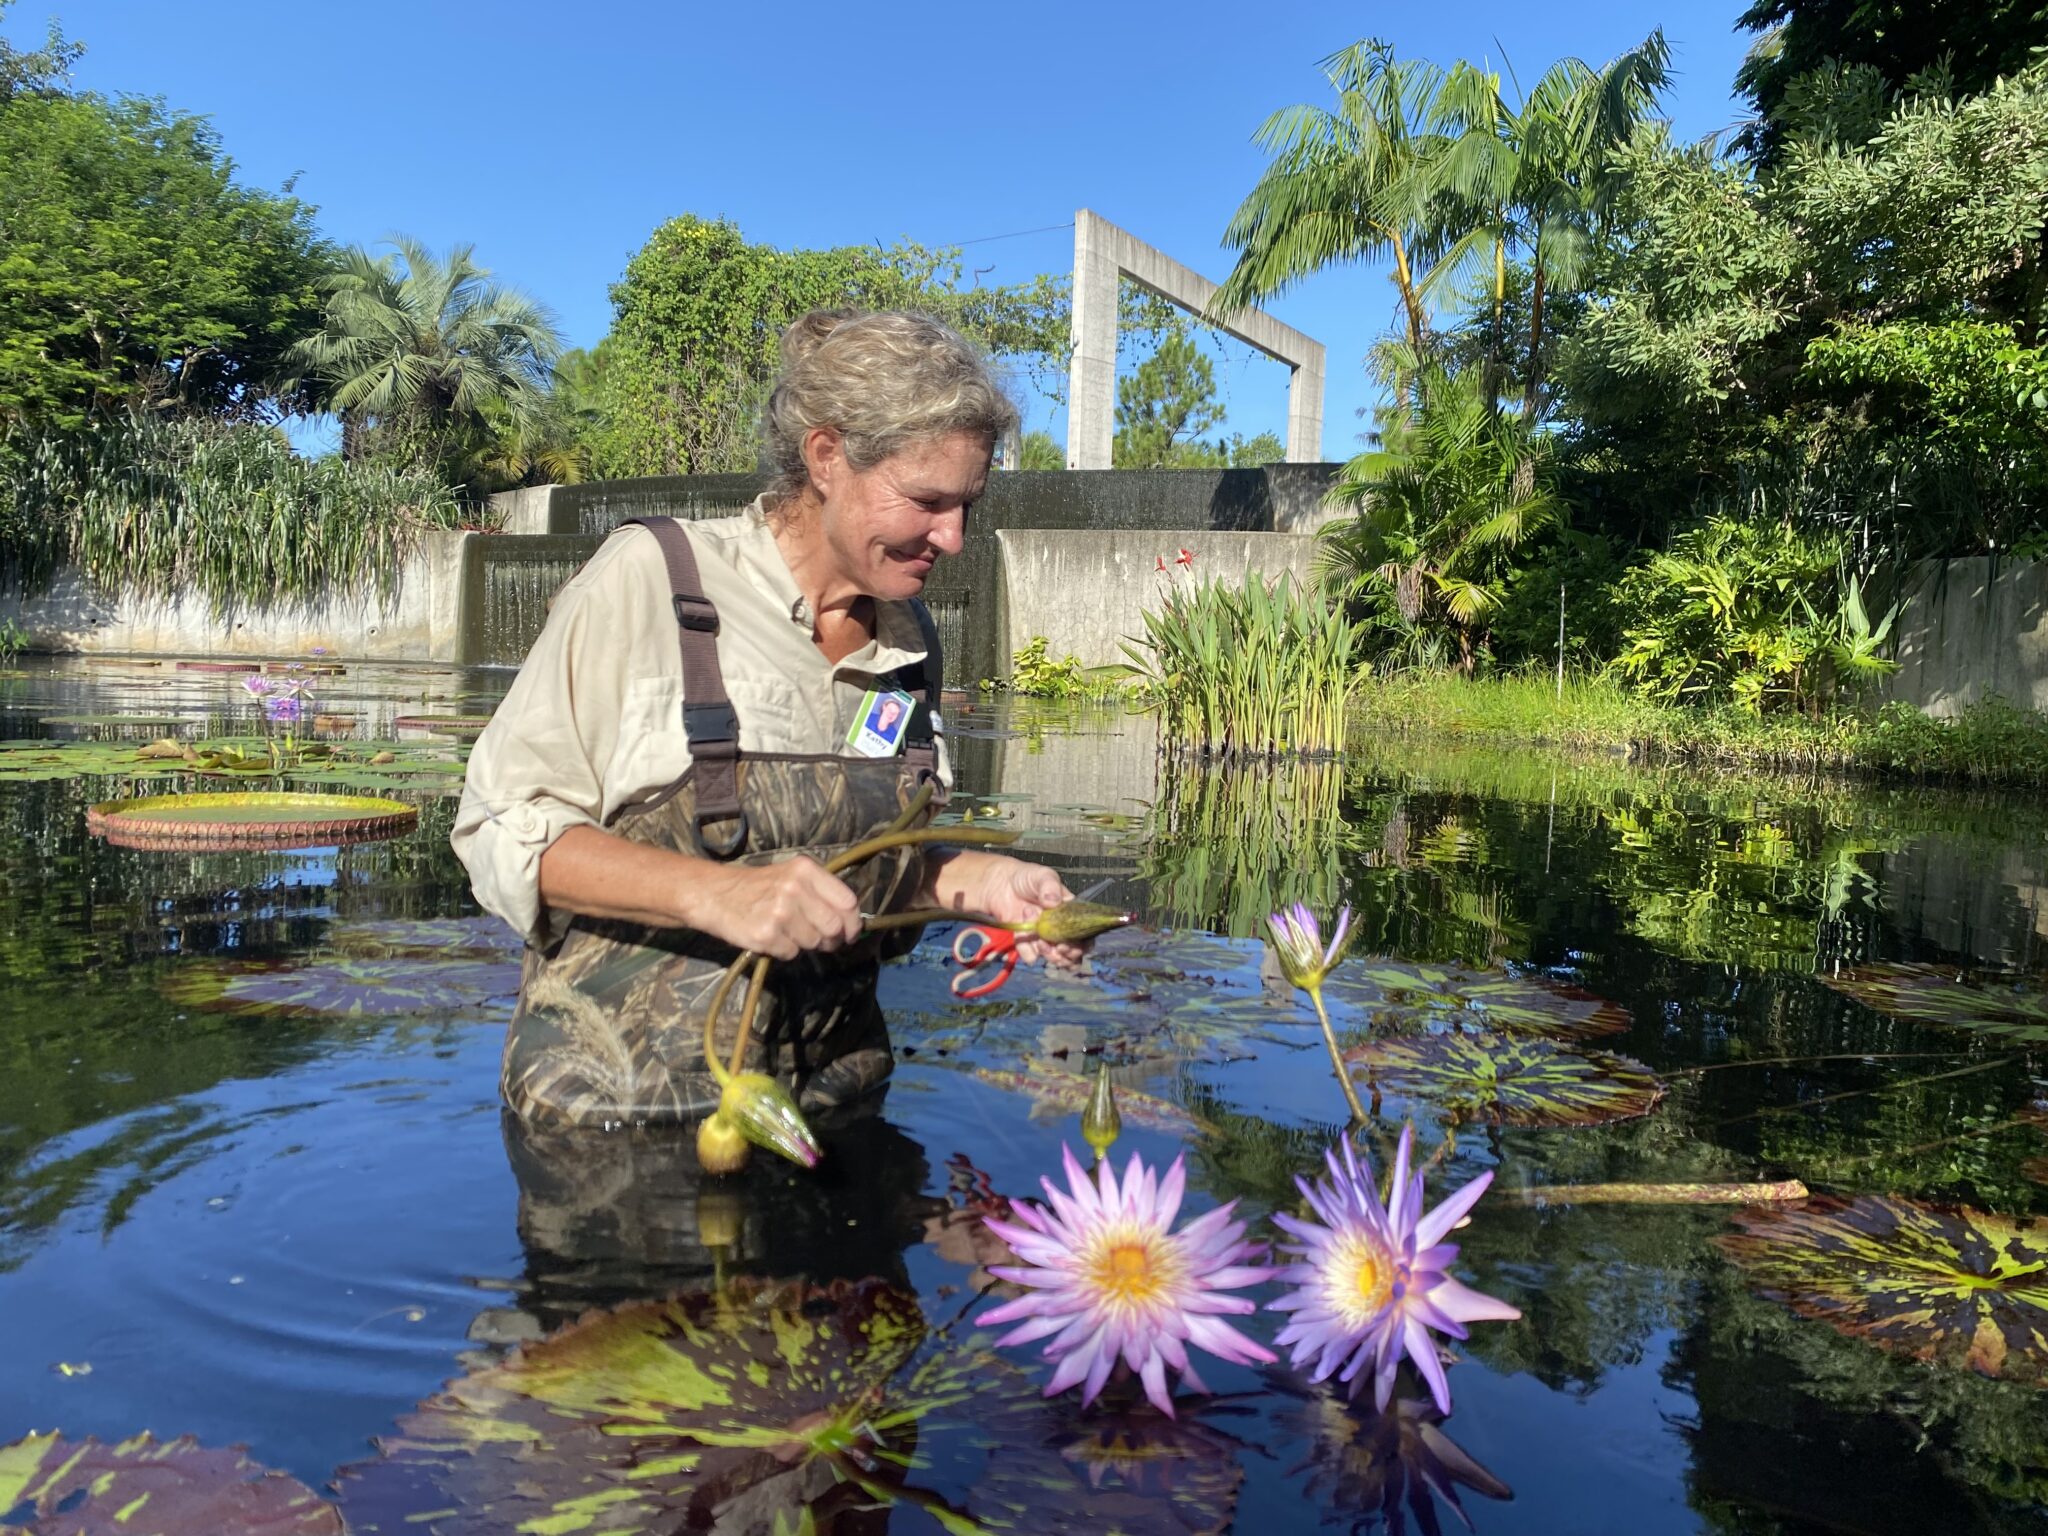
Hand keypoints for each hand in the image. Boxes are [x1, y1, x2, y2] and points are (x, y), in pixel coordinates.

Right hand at [698, 856, 861, 960]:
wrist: (714, 895)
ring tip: (786, 932)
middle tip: (822, 941)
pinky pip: (792, 953)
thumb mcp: (790, 875)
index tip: (851, 933)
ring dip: (805, 944)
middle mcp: (795, 889)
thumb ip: (820, 893)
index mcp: (805, 870)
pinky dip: (785, 950)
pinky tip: (772, 937)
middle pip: (833, 927)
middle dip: (831, 939)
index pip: (847, 901)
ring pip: (813, 943)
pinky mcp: (766, 935)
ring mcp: (780, 913)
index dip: (853, 922)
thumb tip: (850, 923)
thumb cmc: (757, 887)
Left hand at [966, 856, 1085, 969]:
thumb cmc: (1027, 877)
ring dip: (1049, 954)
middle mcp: (1060, 928)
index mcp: (1070, 913)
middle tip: (1058, 948)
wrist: (1001, 883)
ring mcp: (1044, 937)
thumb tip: (1053, 902)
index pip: (1085, 934)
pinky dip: (1028, 951)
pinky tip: (1022, 935)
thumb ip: (1050, 886)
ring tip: (1040, 941)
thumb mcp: (1043, 875)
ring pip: (1055, 957)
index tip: (1071, 943)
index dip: (1082, 944)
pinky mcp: (1026, 941)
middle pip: (1073, 952)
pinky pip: (1031, 956)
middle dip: (1068, 955)